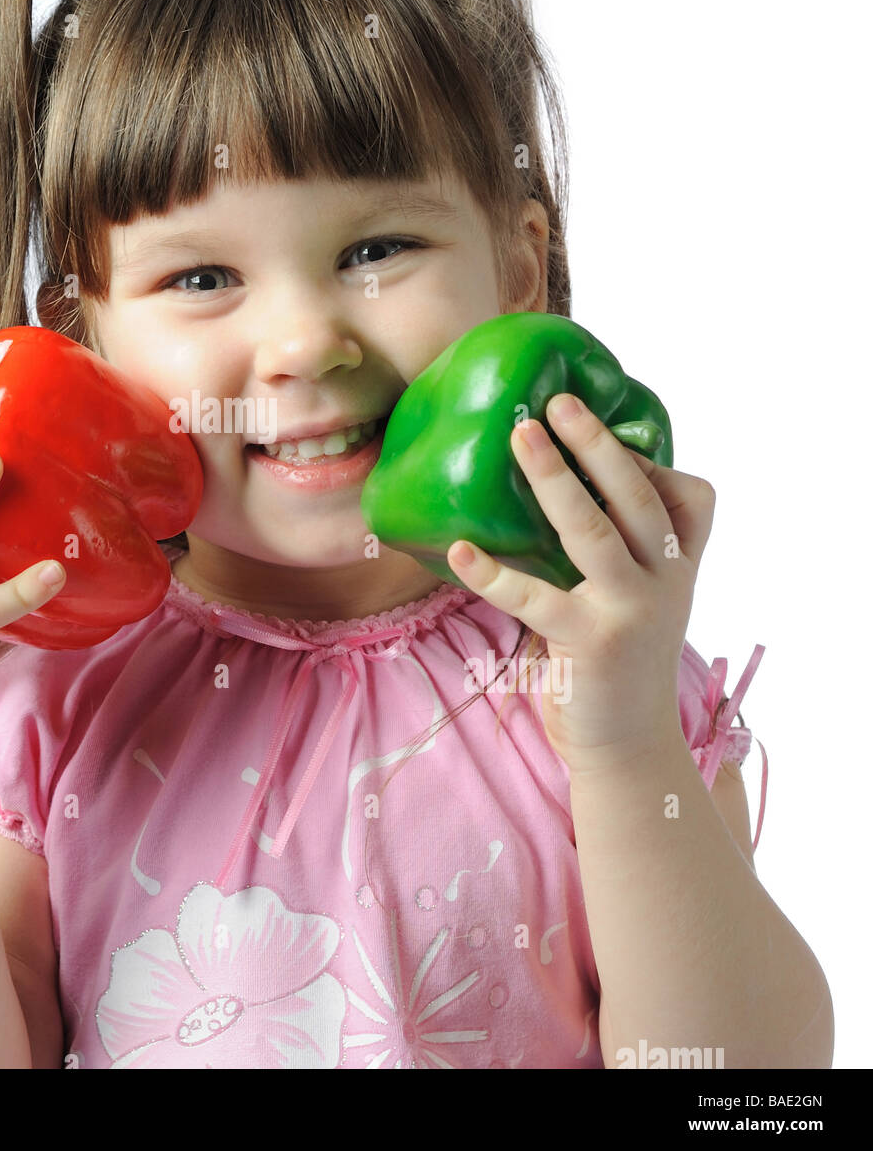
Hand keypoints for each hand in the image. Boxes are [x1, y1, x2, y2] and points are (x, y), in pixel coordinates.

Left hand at [446, 392, 713, 775]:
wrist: (627, 748)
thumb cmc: (615, 660)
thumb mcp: (634, 598)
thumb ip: (614, 551)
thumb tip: (548, 486)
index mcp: (677, 566)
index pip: (688, 500)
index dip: (649, 460)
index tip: (608, 424)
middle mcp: (665, 583)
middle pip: (639, 499)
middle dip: (599, 445)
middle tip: (559, 402)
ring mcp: (631, 612)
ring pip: (594, 532)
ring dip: (555, 480)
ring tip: (521, 437)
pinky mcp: (590, 644)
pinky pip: (535, 598)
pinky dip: (493, 573)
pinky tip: (461, 549)